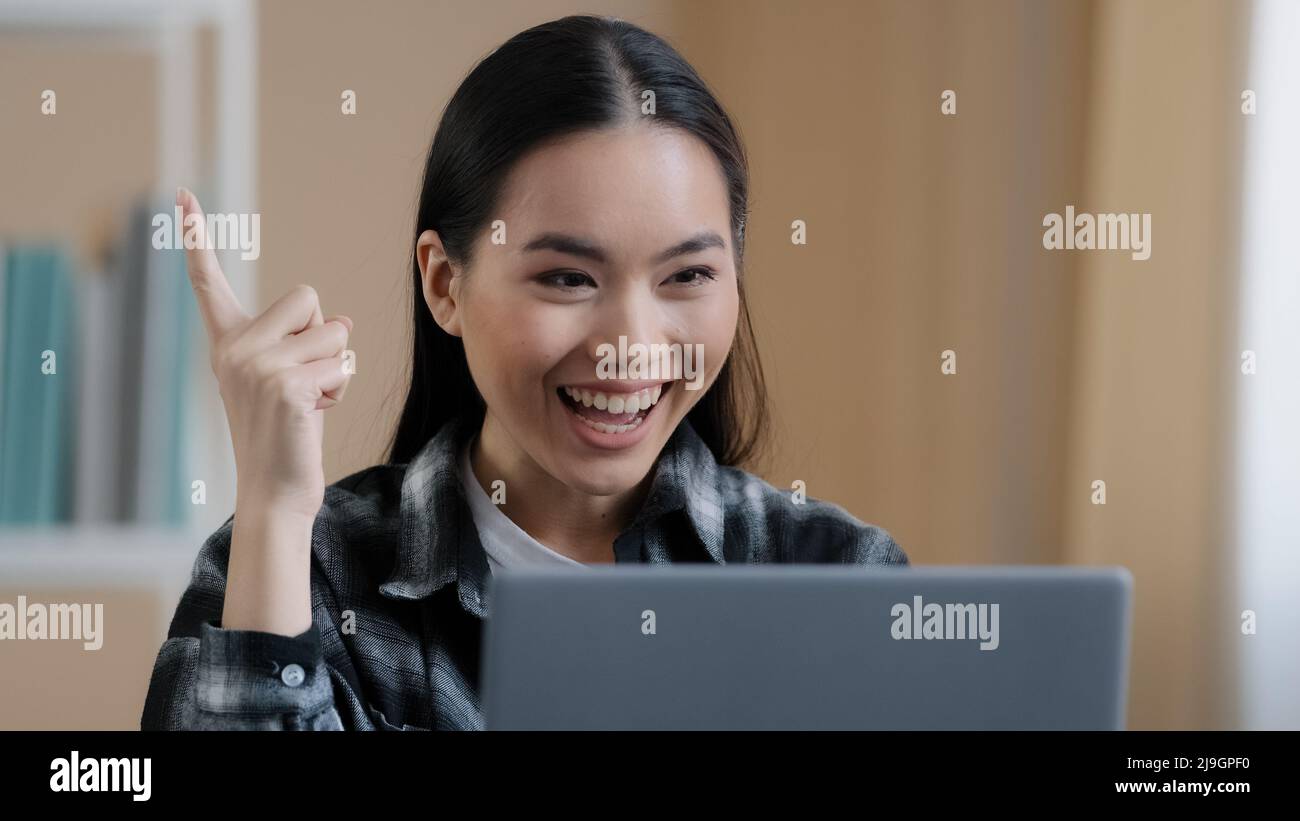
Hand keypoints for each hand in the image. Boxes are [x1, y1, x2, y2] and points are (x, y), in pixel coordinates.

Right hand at [178, 186, 352, 520]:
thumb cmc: (287, 435)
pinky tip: (313, 417)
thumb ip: (302, 342)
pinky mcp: (286, 385)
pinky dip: (341, 388)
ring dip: (337, 366)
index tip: (182, 195)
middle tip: (304, 383)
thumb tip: (340, 317)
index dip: (196, 237)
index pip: (209, 282)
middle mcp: (234, 349)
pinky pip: (342, 363)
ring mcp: (257, 366)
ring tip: (310, 401)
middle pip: (308, 298)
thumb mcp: (289, 379)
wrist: (274, 492)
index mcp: (227, 343)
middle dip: (323, 337)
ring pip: (335, 331)